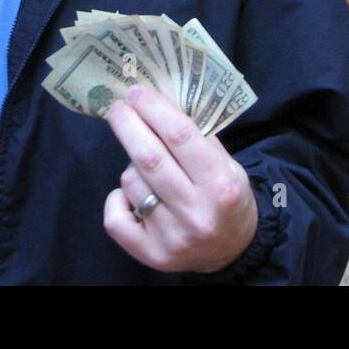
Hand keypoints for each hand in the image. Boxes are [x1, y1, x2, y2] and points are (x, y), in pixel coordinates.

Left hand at [102, 85, 257, 273]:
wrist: (233, 249)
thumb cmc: (225, 196)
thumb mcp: (227, 163)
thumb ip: (197, 137)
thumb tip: (157, 102)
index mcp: (220, 185)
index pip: (180, 136)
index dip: (153, 109)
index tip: (136, 93)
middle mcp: (196, 213)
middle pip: (149, 158)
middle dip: (128, 125)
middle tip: (118, 108)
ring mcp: (172, 237)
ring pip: (131, 182)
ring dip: (130, 164)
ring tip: (143, 163)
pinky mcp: (151, 255)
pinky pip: (115, 218)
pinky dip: (117, 198)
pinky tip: (131, 194)